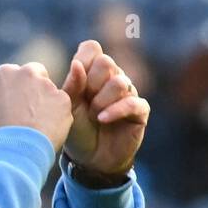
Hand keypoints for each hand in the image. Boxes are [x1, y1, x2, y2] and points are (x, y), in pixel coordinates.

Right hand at [0, 62, 73, 152]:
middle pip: (34, 72)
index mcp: (5, 74)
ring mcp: (47, 85)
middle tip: (29, 108)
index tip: (10, 104)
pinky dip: (57, 115)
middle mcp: (27, 73)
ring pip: (49, 90)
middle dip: (33, 85)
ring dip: (46, 101)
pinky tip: (48, 129)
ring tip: (37, 125)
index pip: (11, 74)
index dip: (11, 89)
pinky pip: (61, 105)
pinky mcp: (63, 99)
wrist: (18, 150)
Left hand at [61, 40, 149, 176]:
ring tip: (93, 116)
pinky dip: (115, 111)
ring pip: (119, 81)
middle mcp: (112, 78)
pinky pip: (132, 102)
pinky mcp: (140, 111)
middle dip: (91, 83)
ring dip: (101, 100)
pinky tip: (102, 119)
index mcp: (93, 73)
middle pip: (105, 62)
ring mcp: (128, 93)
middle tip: (85, 102)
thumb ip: (71, 85)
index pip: (92, 48)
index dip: (82, 62)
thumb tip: (76, 63)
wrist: (89, 159)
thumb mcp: (68, 107)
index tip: (75, 84)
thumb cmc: (77, 130)